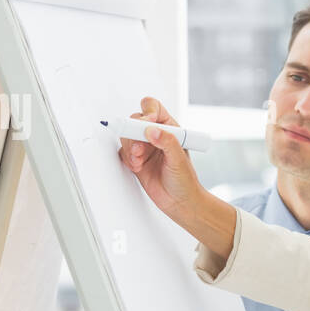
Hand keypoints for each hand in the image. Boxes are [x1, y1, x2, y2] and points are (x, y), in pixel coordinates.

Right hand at [117, 96, 203, 223]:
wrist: (180, 202)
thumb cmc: (185, 181)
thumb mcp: (179, 159)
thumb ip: (167, 142)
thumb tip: (152, 129)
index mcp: (170, 129)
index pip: (154, 108)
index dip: (147, 112)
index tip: (146, 125)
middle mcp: (156, 136)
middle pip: (136, 121)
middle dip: (135, 133)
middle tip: (139, 148)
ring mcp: (145, 148)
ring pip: (127, 136)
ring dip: (130, 148)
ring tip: (139, 160)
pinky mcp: (136, 160)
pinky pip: (123, 152)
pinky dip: (127, 158)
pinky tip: (137, 166)